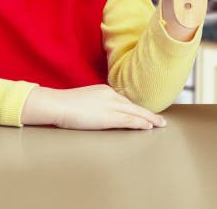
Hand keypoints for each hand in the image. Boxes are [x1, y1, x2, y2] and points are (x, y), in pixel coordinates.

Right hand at [21, 85, 166, 129]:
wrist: (56, 104)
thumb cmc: (63, 104)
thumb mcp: (82, 100)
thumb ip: (93, 104)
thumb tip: (96, 111)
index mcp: (102, 90)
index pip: (123, 100)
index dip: (135, 108)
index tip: (144, 113)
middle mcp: (109, 95)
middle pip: (133, 105)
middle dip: (148, 113)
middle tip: (161, 120)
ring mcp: (109, 105)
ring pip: (135, 112)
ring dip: (149, 119)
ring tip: (160, 124)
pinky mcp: (108, 117)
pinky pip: (129, 120)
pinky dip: (140, 123)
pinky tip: (149, 126)